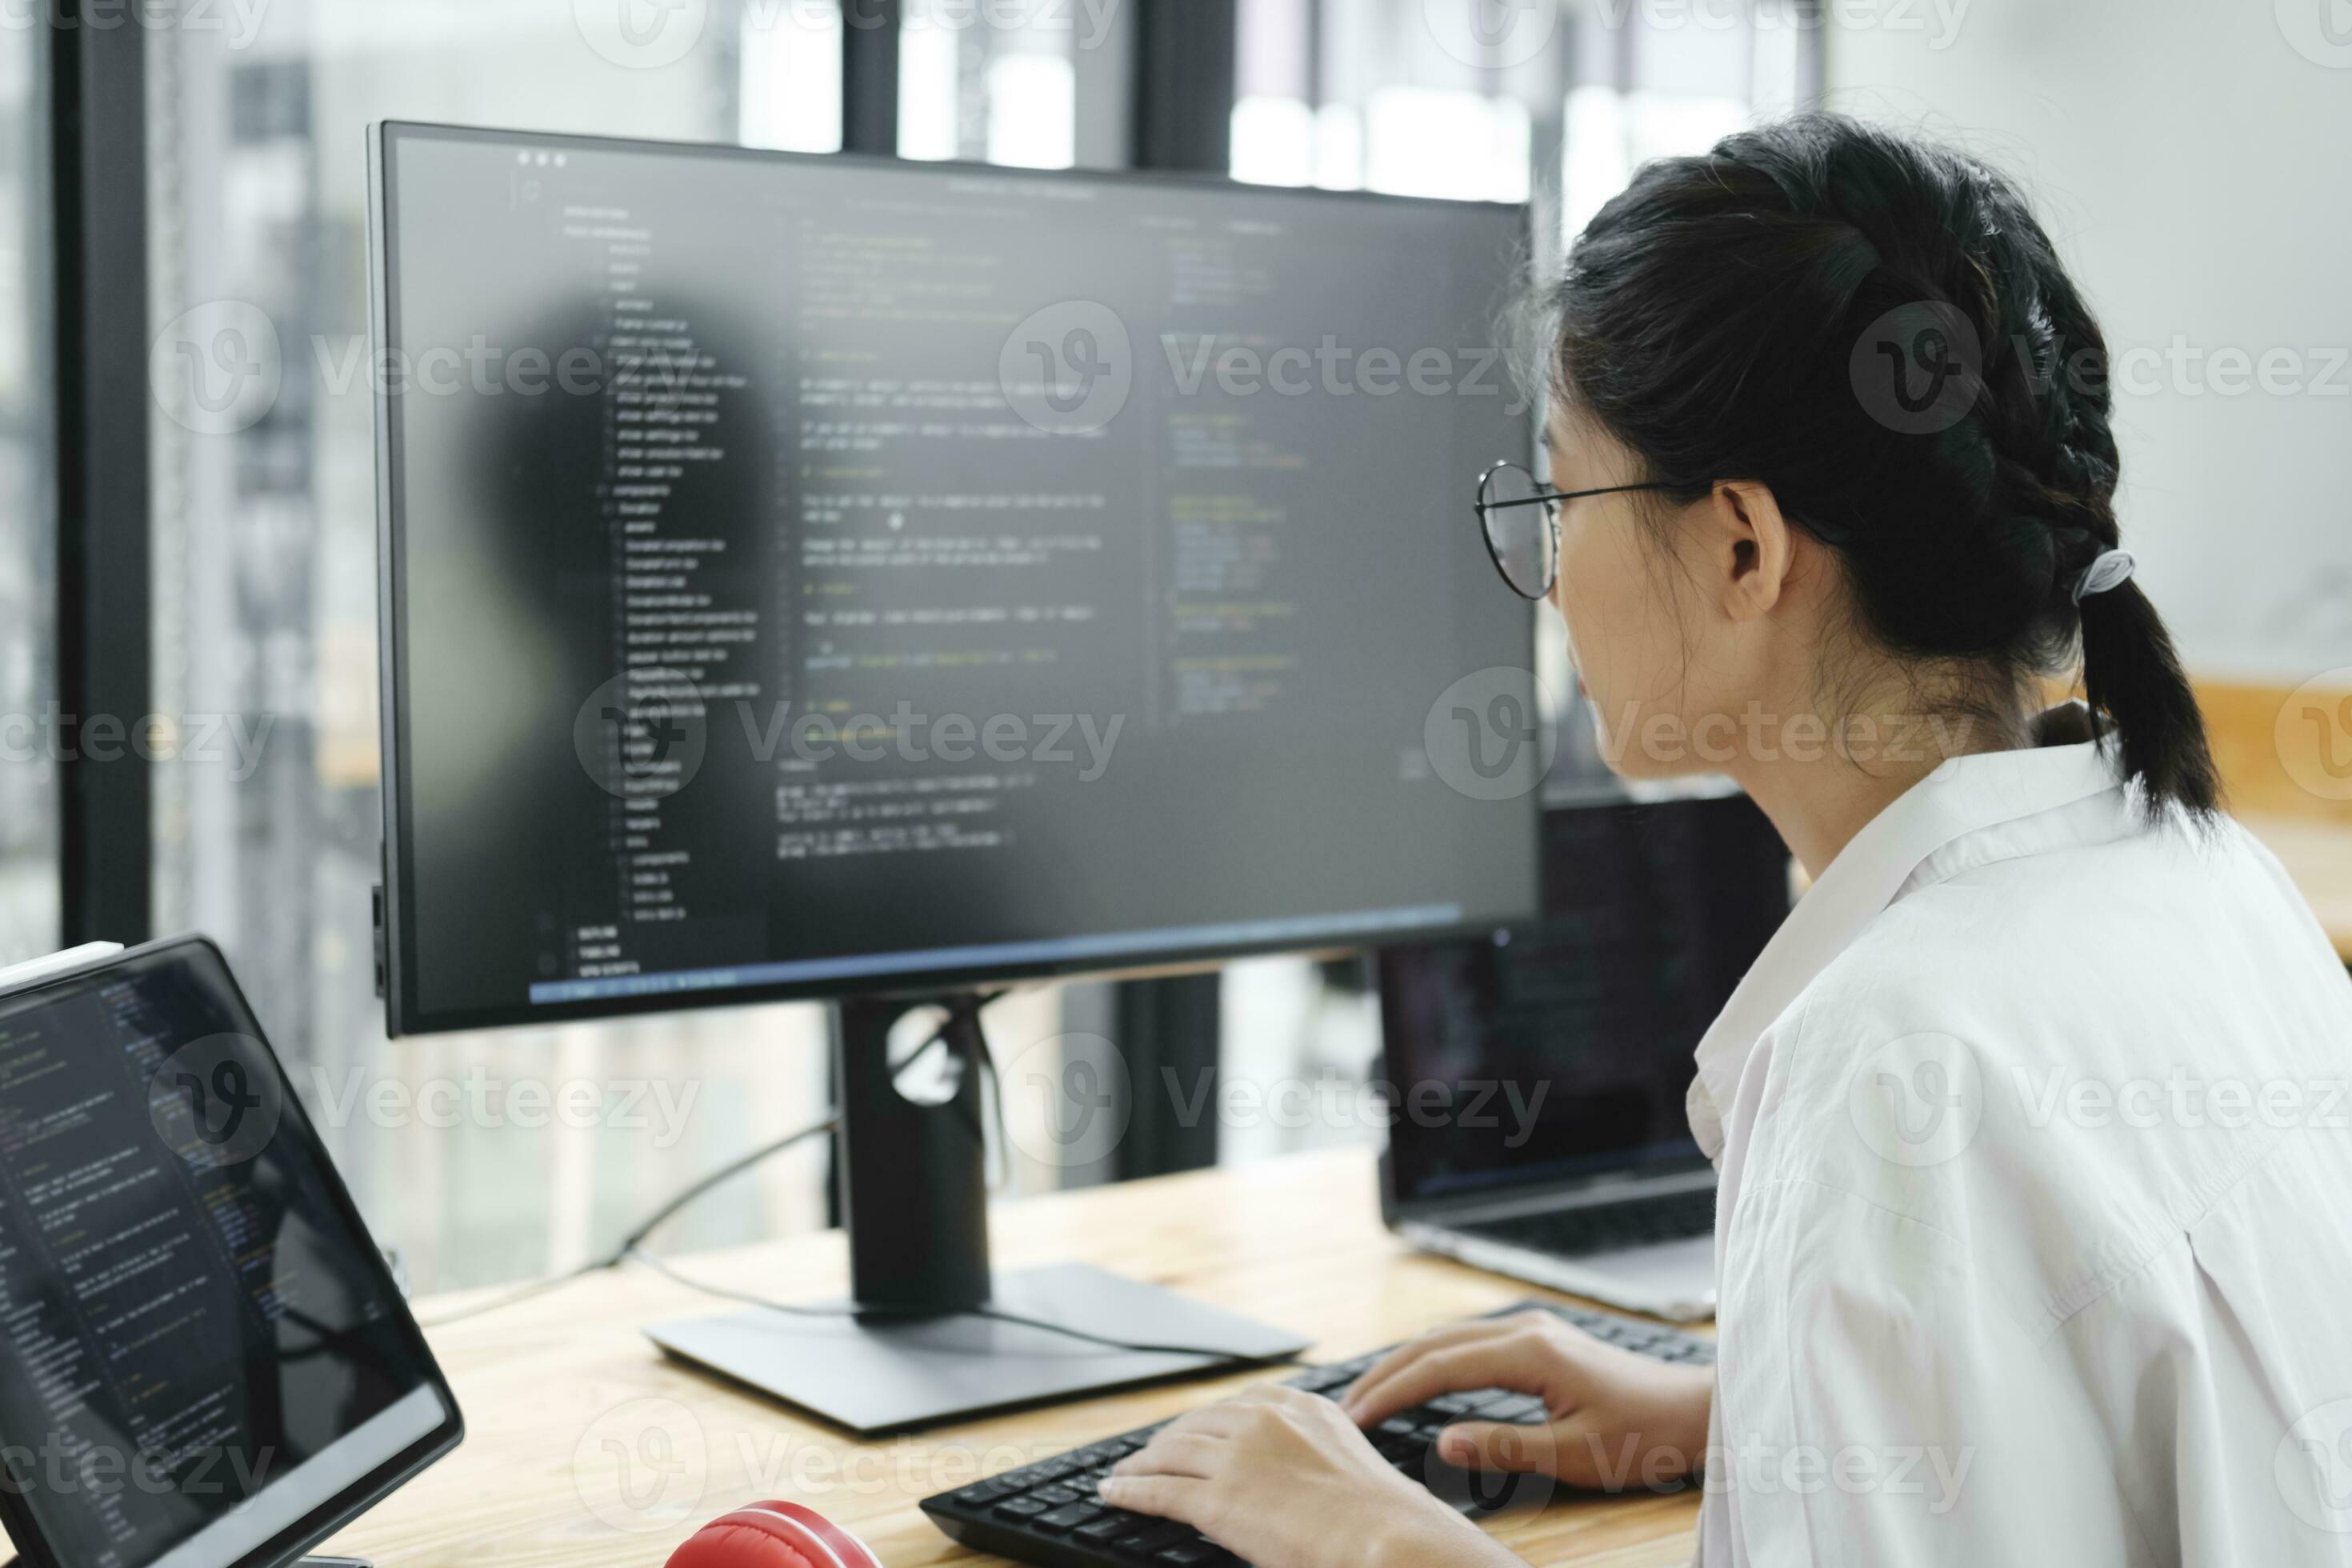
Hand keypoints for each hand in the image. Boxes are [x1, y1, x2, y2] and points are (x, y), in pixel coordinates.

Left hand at [1101, 1384, 1522, 1567]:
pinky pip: (1161, 1490)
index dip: (1207, 1418)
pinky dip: (1131, 1490)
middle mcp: (1264, 1420)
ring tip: (1125, 1471)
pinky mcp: (1218, 1497)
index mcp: (1301, 1406)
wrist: (1387, 1537)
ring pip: (1172, 1452)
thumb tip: (1294, 1478)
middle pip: (1198, 1423)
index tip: (1193, 1427)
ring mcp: (1238, 1456)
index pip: (1238, 1403)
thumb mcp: (1347, 1462)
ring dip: (1141, 1462)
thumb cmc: (1383, 1517)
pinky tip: (1113, 1492)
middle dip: (1169, 1438)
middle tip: (1150, 1451)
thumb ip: (1313, 1455)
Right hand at [1342, 1311, 1711, 1490]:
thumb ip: (1505, 1448)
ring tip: (1371, 1393)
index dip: (1393, 1392)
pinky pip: (1469, 1339)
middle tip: (1346, 1407)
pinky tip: (1420, 1376)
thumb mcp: (1575, 1456)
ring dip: (1406, 1361)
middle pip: (1434, 1342)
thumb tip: (1443, 1442)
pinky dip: (1432, 1356)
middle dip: (1386, 1372)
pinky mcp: (1539, 1338)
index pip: (1439, 1366)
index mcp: (1530, 1352)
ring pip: (1449, 1335)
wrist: (1692, 1412)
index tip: (1357, 1418)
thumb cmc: (1643, 1436)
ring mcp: (1533, 1329)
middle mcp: (1525, 1329)